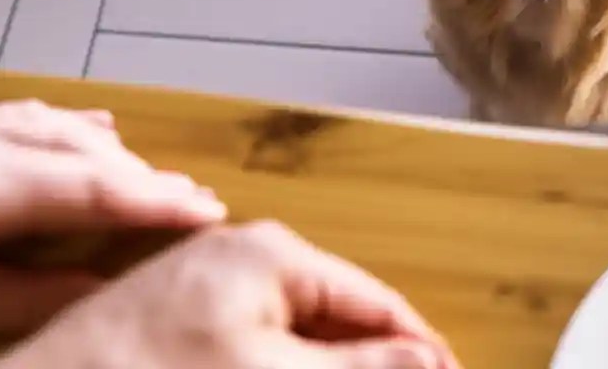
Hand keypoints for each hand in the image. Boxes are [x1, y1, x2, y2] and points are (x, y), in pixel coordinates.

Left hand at [0, 100, 225, 330]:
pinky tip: (95, 130)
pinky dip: (73, 126)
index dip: (156, 200)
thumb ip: (15, 295)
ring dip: (117, 153)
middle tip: (201, 203)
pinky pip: (27, 112)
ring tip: (156, 181)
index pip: (91, 188)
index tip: (208, 212)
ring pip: (62, 125)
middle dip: (150, 177)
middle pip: (87, 151)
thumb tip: (97, 286)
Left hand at [0, 221, 460, 368]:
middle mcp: (243, 250)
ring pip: (294, 328)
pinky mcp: (176, 315)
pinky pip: (254, 338)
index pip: (374, 300)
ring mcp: (206, 281)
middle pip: (337, 312)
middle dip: (371, 357)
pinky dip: (282, 361)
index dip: (418, 346)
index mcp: (274, 250)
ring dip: (328, 362)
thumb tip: (431, 360)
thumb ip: (361, 368)